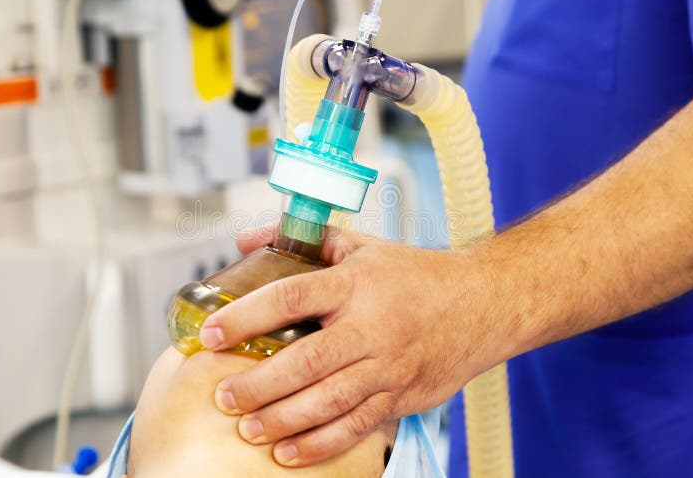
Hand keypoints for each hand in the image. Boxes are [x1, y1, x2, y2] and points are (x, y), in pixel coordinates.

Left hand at [198, 226, 508, 465]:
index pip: (290, 297)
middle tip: (224, 396)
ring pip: (329, 401)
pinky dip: (321, 443)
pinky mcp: (401, 395)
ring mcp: (388, 365)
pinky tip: (289, 452)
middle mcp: (370, 326)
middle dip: (259, 384)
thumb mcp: (361, 246)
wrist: (483, 303)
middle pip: (306, 361)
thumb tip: (245, 240)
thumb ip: (304, 242)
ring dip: (284, 419)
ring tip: (248, 428)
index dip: (245, 316)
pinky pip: (357, 426)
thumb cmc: (416, 275)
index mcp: (355, 283)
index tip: (209, 334)